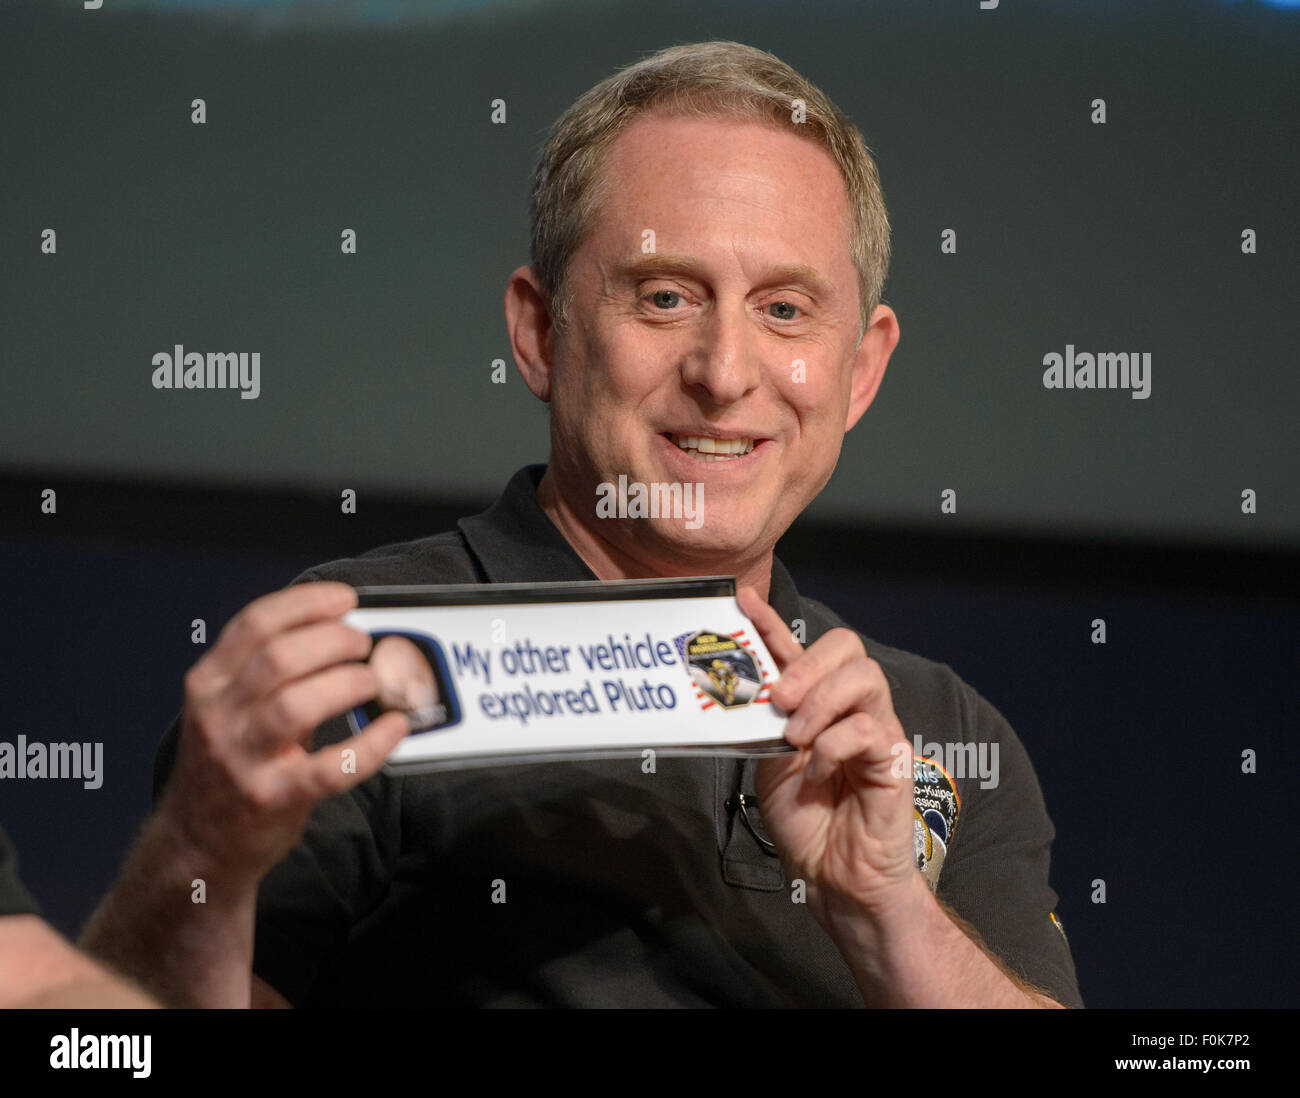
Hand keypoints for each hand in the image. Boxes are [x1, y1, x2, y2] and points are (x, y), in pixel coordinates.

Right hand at [162, 582, 409, 887]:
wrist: (198, 843)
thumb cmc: (228, 763)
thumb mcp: (227, 705)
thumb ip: (265, 668)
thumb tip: (336, 625)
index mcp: (209, 683)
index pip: (255, 624)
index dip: (306, 603)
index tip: (344, 599)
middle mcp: (219, 716)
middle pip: (280, 658)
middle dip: (334, 641)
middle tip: (363, 644)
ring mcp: (243, 759)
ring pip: (298, 705)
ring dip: (347, 683)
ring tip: (372, 680)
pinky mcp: (273, 798)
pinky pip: (332, 767)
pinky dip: (372, 744)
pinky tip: (394, 727)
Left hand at [738, 586, 916, 930]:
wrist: (832, 875)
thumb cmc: (805, 822)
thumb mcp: (769, 763)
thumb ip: (765, 724)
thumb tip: (751, 688)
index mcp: (816, 703)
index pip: (798, 648)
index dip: (770, 621)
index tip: (742, 599)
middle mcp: (850, 707)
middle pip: (846, 646)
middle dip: (807, 664)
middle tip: (779, 698)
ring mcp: (876, 729)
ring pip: (864, 677)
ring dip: (822, 700)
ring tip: (795, 734)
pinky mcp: (893, 758)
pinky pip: (869, 729)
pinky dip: (835, 745)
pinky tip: (817, 770)